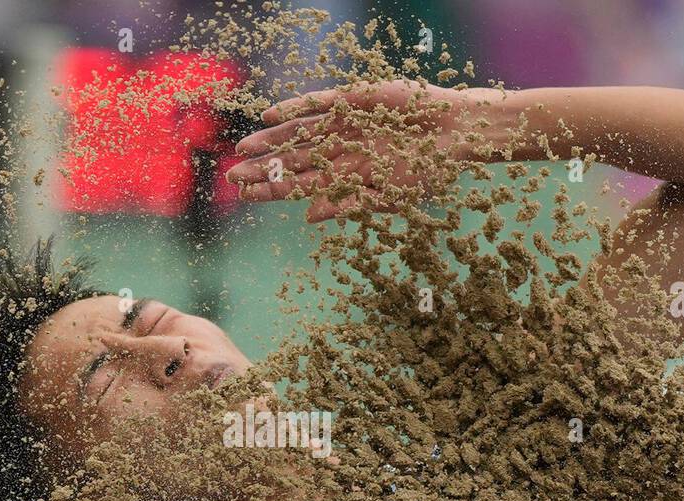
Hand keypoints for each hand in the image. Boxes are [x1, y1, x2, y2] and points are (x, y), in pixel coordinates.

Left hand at [226, 80, 489, 220]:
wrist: (453, 134)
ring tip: (242, 147)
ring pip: (297, 134)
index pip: (297, 186)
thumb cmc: (426, 172)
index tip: (244, 196)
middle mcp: (337, 151)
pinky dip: (294, 108)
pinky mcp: (353, 101)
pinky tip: (271, 115)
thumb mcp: (388, 197)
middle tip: (230, 175)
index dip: (270, 190)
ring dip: (270, 141)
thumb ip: (348, 204)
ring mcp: (343, 125)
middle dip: (261, 168)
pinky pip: (317, 105)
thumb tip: (309, 216)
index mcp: (343, 177)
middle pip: (290, 161)